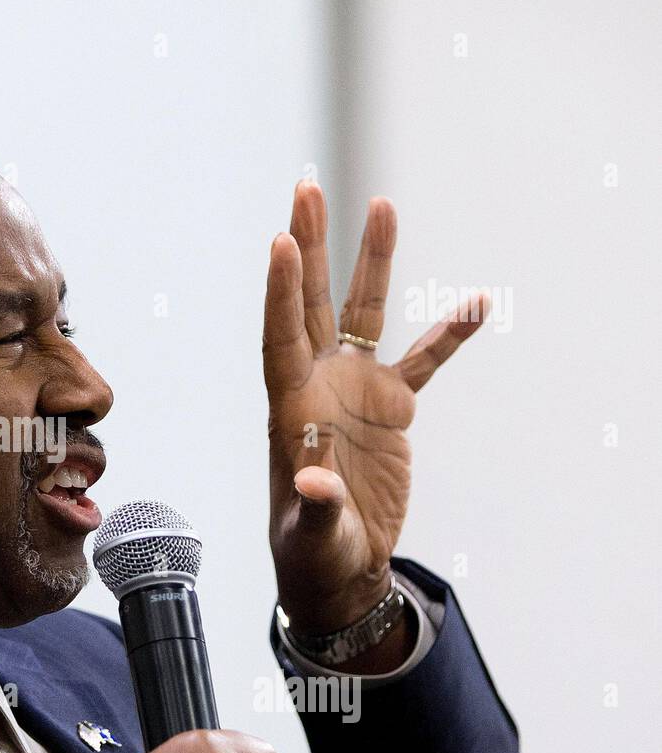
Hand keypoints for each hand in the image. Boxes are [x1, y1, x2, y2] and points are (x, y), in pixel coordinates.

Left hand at [264, 180, 487, 636]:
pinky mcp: (389, 409)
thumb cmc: (313, 554)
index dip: (279, 292)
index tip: (280, 241)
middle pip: (309, 303)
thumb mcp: (313, 536)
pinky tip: (475, 303)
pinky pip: (421, 362)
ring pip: (361, 314)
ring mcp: (354, 391)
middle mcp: (317, 387)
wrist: (341, 566)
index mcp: (290, 410)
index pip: (280, 338)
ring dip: (371, 262)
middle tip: (306, 186)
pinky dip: (447, 336)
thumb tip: (315, 482)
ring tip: (382, 203)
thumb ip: (316, 508)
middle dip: (309, 246)